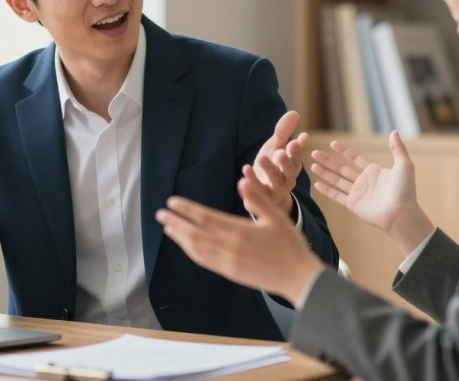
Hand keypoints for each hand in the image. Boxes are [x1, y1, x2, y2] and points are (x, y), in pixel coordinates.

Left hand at [156, 164, 322, 304]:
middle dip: (176, 223)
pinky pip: (204, 261)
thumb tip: (242, 179)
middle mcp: (229, 248)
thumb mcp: (277, 217)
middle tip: (160, 214)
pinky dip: (192, 251)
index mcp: (239, 231)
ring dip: (180, 238)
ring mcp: (227, 262)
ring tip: (169, 228)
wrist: (298, 279)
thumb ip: (258, 199)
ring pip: (197, 249)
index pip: (206, 218)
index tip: (172, 202)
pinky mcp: (230, 272)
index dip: (187, 210)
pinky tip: (187, 245)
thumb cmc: (289, 245)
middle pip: (195, 234)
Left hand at [253, 110, 308, 217]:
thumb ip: (284, 133)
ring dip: (269, 169)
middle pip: (289, 171)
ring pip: (275, 181)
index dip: (298, 151)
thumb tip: (294, 113)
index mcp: (293, 166)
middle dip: (286, 161)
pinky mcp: (262, 197)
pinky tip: (245, 169)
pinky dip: (252, 180)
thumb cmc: (272, 167)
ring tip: (262, 157)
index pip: (297, 157)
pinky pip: (258, 189)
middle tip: (281, 152)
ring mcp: (276, 189)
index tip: (296, 141)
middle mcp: (287, 179)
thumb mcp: (276, 148)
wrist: (264, 195)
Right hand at [310, 131, 433, 255]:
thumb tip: (394, 132)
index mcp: (374, 171)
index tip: (332, 143)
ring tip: (311, 166)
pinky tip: (317, 184)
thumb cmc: (404, 190)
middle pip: (341, 168)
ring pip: (336, 180)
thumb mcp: (404, 165)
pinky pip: (337, 195)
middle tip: (314, 153)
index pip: (355, 158)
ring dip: (324, 173)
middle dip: (327, 161)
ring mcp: (357, 193)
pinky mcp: (353, 205)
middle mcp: (364, 181)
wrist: (400, 213)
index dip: (344, 151)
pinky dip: (327, 190)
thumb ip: (397, 149)